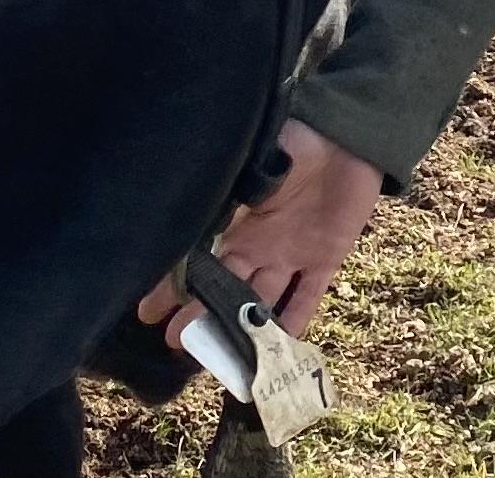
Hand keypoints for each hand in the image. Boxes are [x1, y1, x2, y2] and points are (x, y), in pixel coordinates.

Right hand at [139, 120, 383, 346]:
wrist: (347, 136)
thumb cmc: (296, 141)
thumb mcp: (254, 166)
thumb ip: (228, 196)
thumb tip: (193, 215)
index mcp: (238, 222)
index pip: (199, 261)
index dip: (174, 286)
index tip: (147, 311)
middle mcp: (260, 245)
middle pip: (225, 288)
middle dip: (199, 315)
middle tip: (174, 342)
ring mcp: (292, 254)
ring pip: (261, 300)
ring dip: (243, 328)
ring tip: (222, 358)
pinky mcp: (326, 258)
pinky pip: (309, 296)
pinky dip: (296, 320)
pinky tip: (282, 348)